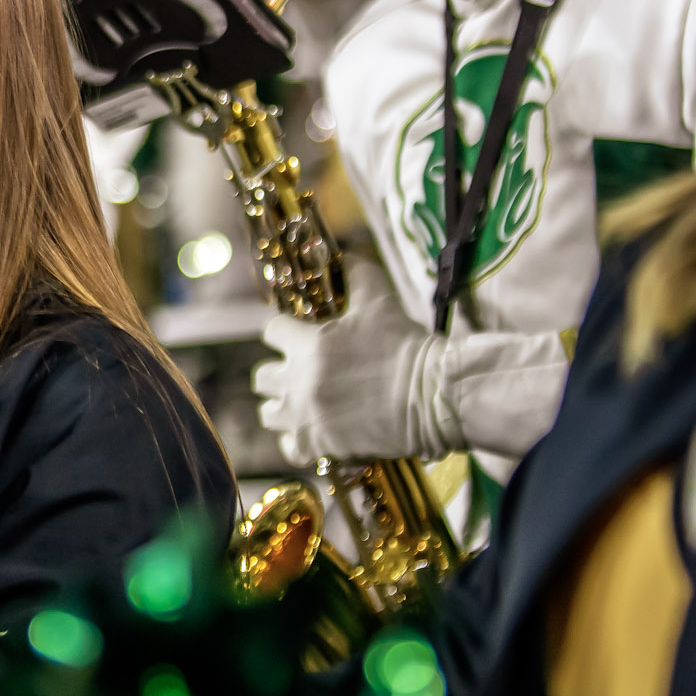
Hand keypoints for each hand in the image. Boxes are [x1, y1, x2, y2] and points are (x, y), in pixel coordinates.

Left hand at [252, 263, 454, 466]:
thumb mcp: (379, 300)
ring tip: (301, 403)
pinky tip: (312, 432)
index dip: (281, 330)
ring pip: (268, 413)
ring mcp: (307, 416)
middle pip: (261, 378)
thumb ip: (357, 272)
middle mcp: (299, 382)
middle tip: (297, 373)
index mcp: (307, 345)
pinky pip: (289, 447)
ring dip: (281, 406)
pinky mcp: (321, 445)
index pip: (270, 331)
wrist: (434, 395)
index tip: (294, 334)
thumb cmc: (406, 345)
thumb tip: (346, 249)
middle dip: (276, 373)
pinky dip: (296, 441)